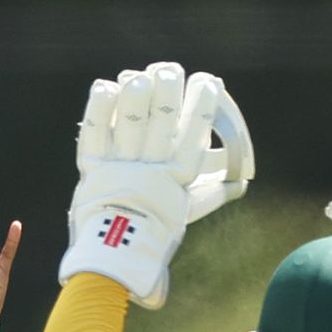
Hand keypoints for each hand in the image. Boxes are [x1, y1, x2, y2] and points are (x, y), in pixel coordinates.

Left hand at [61, 61, 253, 308]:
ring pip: (130, 123)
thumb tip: (239, 184)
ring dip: (136, 95)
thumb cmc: (152, 241)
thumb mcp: (185, 216)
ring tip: (139, 77)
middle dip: (168, 89)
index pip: (194, 135)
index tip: (208, 81)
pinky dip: (99, 110)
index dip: (201, 105)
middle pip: (162, 120)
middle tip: (169, 70)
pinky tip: (105, 87)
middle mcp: (149, 170)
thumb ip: (211, 196)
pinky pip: (95, 134)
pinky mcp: (92, 170)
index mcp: (175, 181)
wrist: (112, 261)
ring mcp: (119, 168)